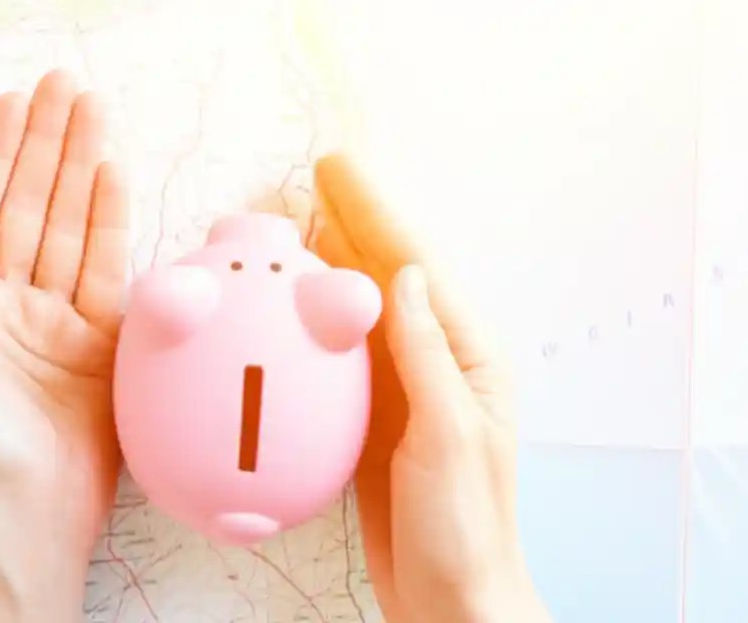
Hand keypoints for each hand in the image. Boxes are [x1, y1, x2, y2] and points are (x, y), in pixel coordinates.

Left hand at [0, 69, 127, 621]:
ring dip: (78, 163)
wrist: (28, 501)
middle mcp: (8, 296)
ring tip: (90, 108)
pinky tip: (110, 172)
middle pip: (26, 201)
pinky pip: (103, 264)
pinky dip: (108, 218)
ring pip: (66, 221)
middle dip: (43, 141)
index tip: (8, 104)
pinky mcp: (99, 334)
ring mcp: (56, 312)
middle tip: (60, 84)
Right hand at [312, 153, 548, 622]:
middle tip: (314, 175)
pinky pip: (332, 357)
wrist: (450, 597)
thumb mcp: (451, 435)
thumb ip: (427, 356)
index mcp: (466, 357)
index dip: (375, 212)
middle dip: (351, 222)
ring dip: (326, 263)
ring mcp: (397, 390)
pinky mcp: (365, 419)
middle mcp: (432, 362)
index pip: (414, 266)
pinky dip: (307, 322)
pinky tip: (280, 306)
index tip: (338, 168)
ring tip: (292, 222)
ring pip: (353, 310)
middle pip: (383, 275)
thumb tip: (400, 277)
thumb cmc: (465, 526)